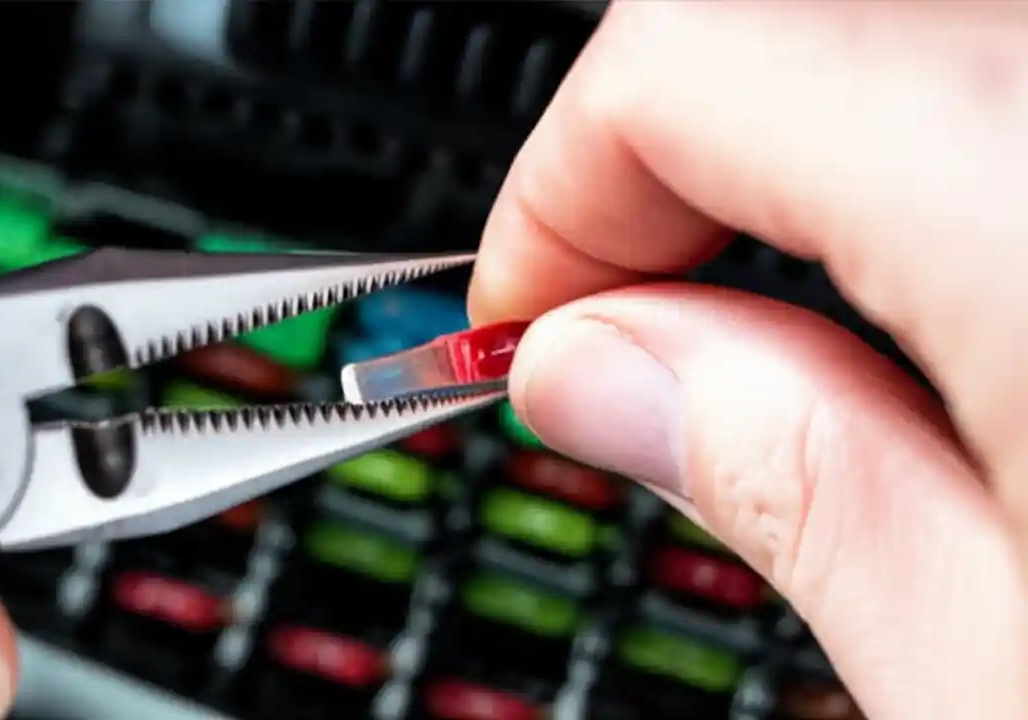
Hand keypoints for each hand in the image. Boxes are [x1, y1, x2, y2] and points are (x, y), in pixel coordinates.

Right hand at [468, 3, 1027, 718]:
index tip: (519, 329)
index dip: (552, 195)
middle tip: (646, 349)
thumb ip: (795, 484)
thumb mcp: (1008, 669)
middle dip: (664, 172)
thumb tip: (601, 370)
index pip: (687, 58)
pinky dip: (922, 168)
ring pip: (897, 42)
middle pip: (781, 23)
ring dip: (799, 169)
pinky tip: (948, 308)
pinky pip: (999, 80)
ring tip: (797, 351)